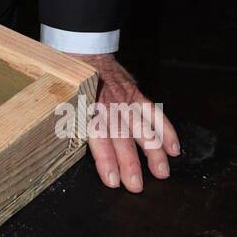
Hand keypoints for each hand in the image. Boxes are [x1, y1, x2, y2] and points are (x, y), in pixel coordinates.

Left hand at [70, 53, 179, 192]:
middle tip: (136, 186)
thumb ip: (71, 123)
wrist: (82, 50)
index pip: (98, 137)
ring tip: (161, 172)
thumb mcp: (62, 101)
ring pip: (141, 126)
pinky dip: (166, 129)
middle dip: (130, 163)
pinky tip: (174, 148)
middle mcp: (107, 105)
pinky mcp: (135, 93)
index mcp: (85, 108)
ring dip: (153, 150)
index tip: (112, 180)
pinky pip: (153, 111)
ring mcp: (123, 99)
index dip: (106, 160)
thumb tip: (68, 150)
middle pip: (121, 137)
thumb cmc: (70, 81)